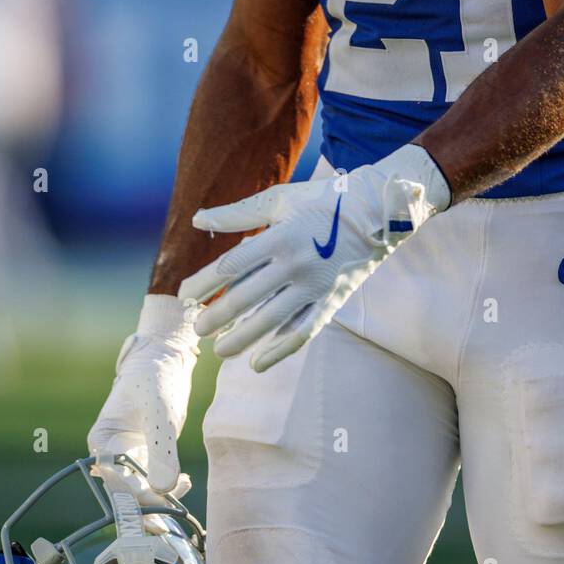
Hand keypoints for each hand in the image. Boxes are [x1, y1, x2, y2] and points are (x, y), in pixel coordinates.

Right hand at [88, 295, 198, 497]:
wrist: (163, 358)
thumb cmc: (155, 376)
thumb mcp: (160, 409)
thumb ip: (162, 448)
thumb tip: (164, 489)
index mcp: (103, 441)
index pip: (116, 479)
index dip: (136, 496)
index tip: (161, 500)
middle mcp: (111, 453)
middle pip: (125, 491)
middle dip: (148, 506)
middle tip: (173, 514)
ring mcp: (129, 456)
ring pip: (139, 490)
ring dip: (159, 500)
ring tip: (184, 488)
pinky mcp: (146, 454)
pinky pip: (152, 480)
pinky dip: (166, 487)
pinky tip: (184, 481)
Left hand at [178, 144, 449, 372]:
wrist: (378, 212)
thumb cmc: (323, 201)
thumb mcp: (281, 200)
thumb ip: (238, 213)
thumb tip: (198, 220)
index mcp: (281, 236)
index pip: (231, 266)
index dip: (203, 283)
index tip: (185, 295)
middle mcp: (297, 263)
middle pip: (245, 298)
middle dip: (216, 316)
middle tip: (197, 329)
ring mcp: (315, 286)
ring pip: (270, 321)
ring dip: (241, 339)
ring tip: (219, 350)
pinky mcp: (331, 302)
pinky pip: (303, 332)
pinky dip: (279, 351)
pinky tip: (257, 364)